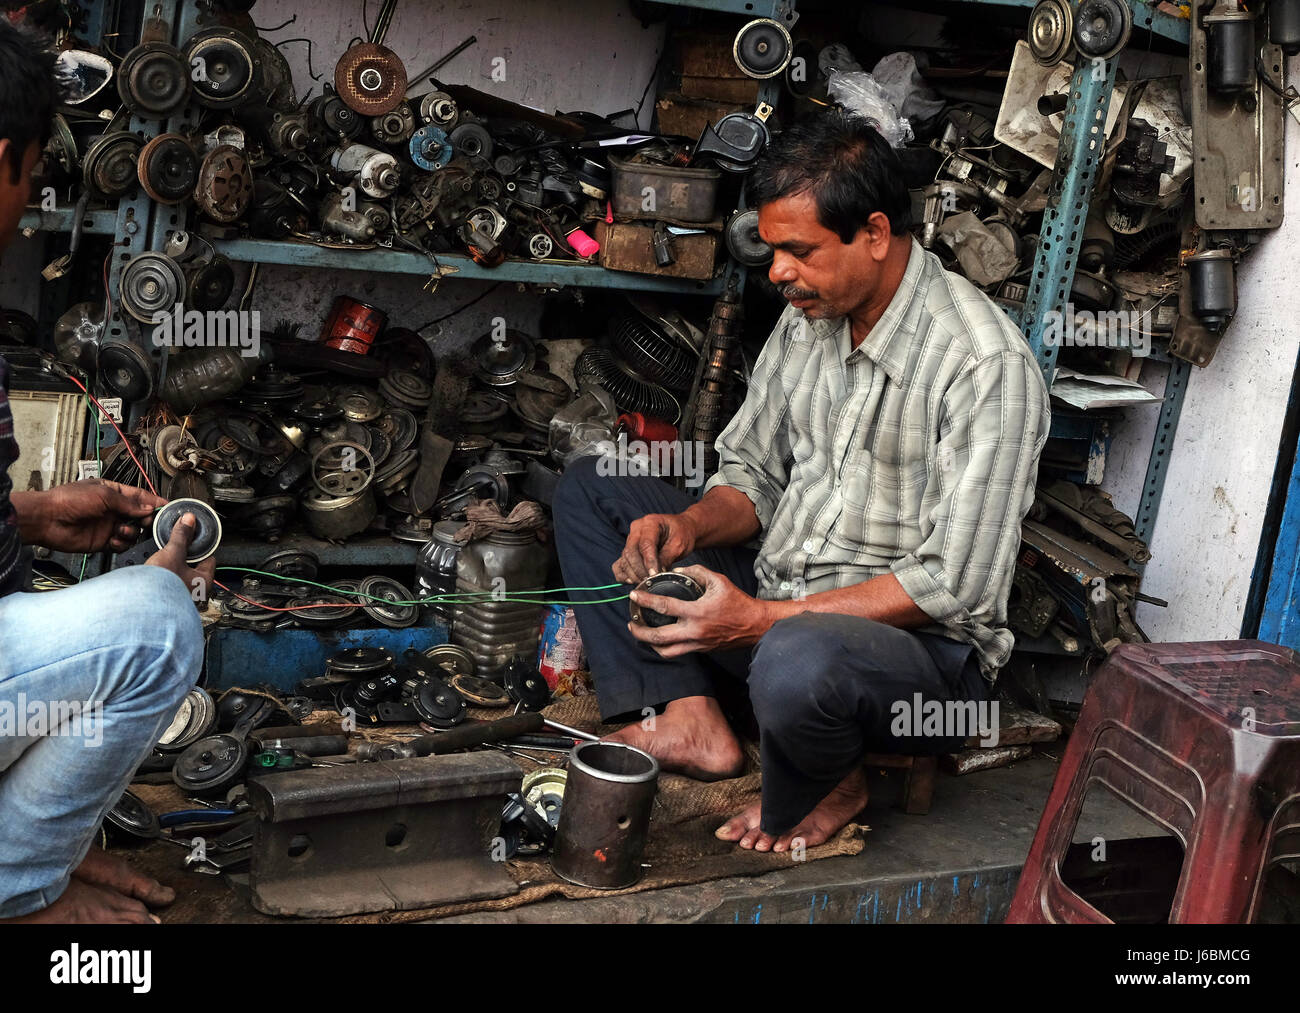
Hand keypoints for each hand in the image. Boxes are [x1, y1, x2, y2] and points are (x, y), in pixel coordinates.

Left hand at [15, 479, 164, 552]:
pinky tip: (114, 541)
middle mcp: (112, 510)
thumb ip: (128, 503)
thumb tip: (148, 508)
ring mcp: (108, 526)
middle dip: (146, 520)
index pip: (140, 497)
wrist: (47, 520)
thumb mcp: (103, 495)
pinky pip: (121, 545)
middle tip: (149, 523)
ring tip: (121, 531)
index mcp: (113, 493)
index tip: (167, 508)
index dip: (154, 502)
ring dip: (131, 533)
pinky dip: (121, 544)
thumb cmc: (68, 501)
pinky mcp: (102, 542)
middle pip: (139, 516)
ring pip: (133, 532)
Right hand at [145, 512, 216, 601]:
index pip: (209, 558)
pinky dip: (162, 572)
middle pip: (192, 564)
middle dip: (182, 554)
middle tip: (175, 546)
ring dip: (170, 563)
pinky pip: (166, 579)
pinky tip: (154, 567)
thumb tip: (188, 521)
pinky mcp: (164, 596)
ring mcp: (180, 594)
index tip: (193, 537)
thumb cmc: (160, 585)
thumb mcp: (172, 553)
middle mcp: (195, 591)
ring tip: (163, 557)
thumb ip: (181, 536)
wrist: (137, 603)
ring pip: (178, 572)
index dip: (201, 546)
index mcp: (204, 582)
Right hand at [613, 512, 697, 583]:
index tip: (654, 576)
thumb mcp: (679, 545)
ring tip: (645, 584)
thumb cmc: (682, 533)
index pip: (645, 545)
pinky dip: (624, 574)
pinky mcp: (629, 549)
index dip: (649, 562)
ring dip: (632, 574)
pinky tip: (632, 581)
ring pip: (625, 559)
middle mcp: (637, 529)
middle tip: (649, 583)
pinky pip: (620, 563)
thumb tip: (655, 575)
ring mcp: (631, 538)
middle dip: (639, 570)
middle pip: (630, 552)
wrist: (682, 528)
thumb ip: (666, 558)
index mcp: (650, 523)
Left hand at [627, 564, 776, 657]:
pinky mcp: (700, 650)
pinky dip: (664, 648)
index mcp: (697, 612)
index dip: (646, 601)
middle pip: (658, 638)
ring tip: (641, 634)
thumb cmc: (737, 602)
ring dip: (650, 644)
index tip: (634, 595)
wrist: (754, 625)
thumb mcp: (718, 581)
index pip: (665, 606)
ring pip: (666, 652)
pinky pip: (677, 652)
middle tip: (631, 622)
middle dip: (640, 632)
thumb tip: (676, 571)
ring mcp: (697, 644)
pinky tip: (659, 639)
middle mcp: (694, 631)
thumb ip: (696, 572)